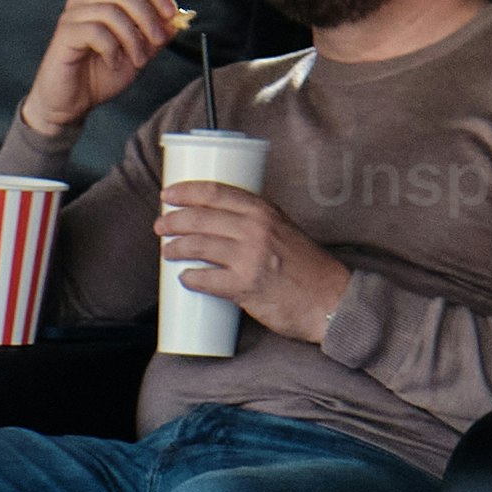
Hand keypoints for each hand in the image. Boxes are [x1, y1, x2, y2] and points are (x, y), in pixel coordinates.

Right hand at [17, 0, 189, 139]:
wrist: (70, 104)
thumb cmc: (99, 77)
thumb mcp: (138, 55)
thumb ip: (156, 37)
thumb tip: (178, 19)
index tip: (172, 14)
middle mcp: (87, 1)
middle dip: (148, 17)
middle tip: (159, 41)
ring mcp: (74, 15)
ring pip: (112, 11)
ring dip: (132, 38)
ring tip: (137, 61)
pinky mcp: (65, 33)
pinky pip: (96, 31)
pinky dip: (111, 49)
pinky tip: (112, 63)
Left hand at [152, 169, 340, 339]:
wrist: (330, 300)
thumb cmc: (306, 267)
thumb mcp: (284, 229)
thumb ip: (257, 221)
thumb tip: (220, 220)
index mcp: (264, 211)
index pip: (216, 192)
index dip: (186, 191)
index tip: (168, 194)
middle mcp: (256, 230)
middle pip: (201, 217)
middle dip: (173, 220)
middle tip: (161, 226)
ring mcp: (250, 258)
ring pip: (199, 246)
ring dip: (175, 247)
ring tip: (167, 251)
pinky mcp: (246, 287)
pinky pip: (207, 280)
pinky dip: (190, 278)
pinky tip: (184, 278)